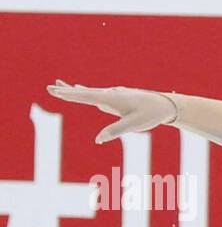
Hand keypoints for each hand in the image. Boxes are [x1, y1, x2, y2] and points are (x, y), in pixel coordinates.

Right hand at [45, 81, 177, 142]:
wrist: (166, 105)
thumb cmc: (150, 115)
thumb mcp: (133, 125)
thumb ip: (115, 131)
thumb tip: (98, 139)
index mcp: (111, 98)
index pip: (85, 96)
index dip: (68, 94)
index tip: (54, 90)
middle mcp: (110, 94)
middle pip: (84, 92)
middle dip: (67, 90)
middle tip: (50, 87)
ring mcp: (114, 95)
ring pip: (90, 92)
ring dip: (75, 90)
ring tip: (62, 87)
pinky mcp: (118, 98)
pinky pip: (98, 94)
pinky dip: (87, 92)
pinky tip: (84, 91)